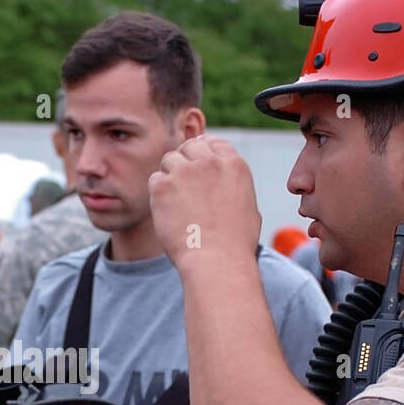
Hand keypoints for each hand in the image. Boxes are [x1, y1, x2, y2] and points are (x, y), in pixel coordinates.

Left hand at [149, 135, 262, 267]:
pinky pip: (155, 180)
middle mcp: (210, 162)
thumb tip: (226, 186)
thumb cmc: (235, 244)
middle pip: (189, 147)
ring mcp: (185, 171)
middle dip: (184, 161)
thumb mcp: (249, 209)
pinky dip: (157, 194)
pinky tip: (167, 213)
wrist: (217, 261)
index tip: (196, 165)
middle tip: (181, 185)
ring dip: (170, 177)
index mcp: (234, 165)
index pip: (213, 143)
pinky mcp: (163, 185)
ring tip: (176, 204)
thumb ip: (234, 189)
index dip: (202, 153)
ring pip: (169, 160)